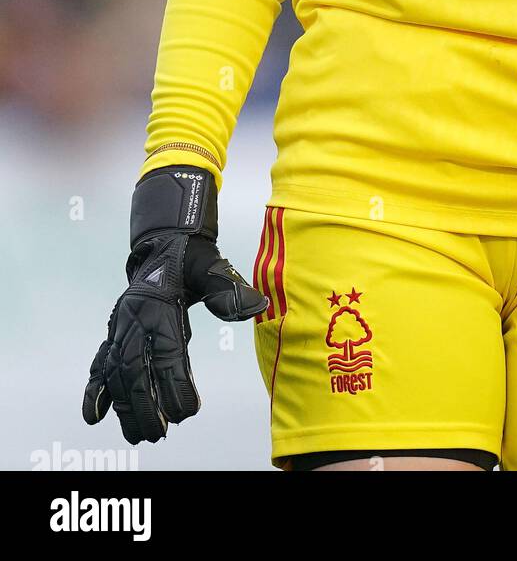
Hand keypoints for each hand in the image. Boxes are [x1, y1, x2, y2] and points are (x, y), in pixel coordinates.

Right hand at [82, 167, 267, 444]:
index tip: (189, 412)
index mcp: (159, 305)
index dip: (175, 384)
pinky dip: (95, 390)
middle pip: (135, 370)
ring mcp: (120, 328)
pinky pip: (100, 364)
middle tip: (161, 433)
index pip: (167, 353)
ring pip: (116, 373)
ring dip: (124, 407)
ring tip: (139, 435)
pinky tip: (94, 416)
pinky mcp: (114, 334)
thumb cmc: (192, 260)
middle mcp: (134, 319)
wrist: (165, 244)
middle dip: (146, 405)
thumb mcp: (214, 268)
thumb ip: (230, 290)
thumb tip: (259, 306)